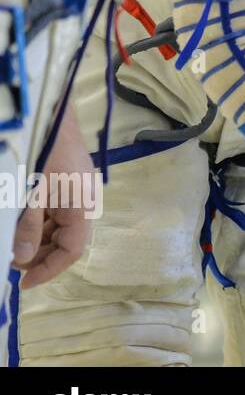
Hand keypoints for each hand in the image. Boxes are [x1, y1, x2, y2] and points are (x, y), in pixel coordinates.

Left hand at [13, 114, 96, 288]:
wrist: (51, 112)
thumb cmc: (44, 152)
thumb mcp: (30, 192)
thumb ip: (26, 226)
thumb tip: (19, 259)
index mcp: (82, 207)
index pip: (72, 250)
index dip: (49, 270)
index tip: (23, 282)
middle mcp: (83, 203)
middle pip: (65, 242)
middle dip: (39, 257)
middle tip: (11, 264)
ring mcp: (74, 194)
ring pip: (56, 229)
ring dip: (35, 241)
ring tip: (12, 245)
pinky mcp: (64, 185)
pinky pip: (52, 213)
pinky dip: (35, 224)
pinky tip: (18, 225)